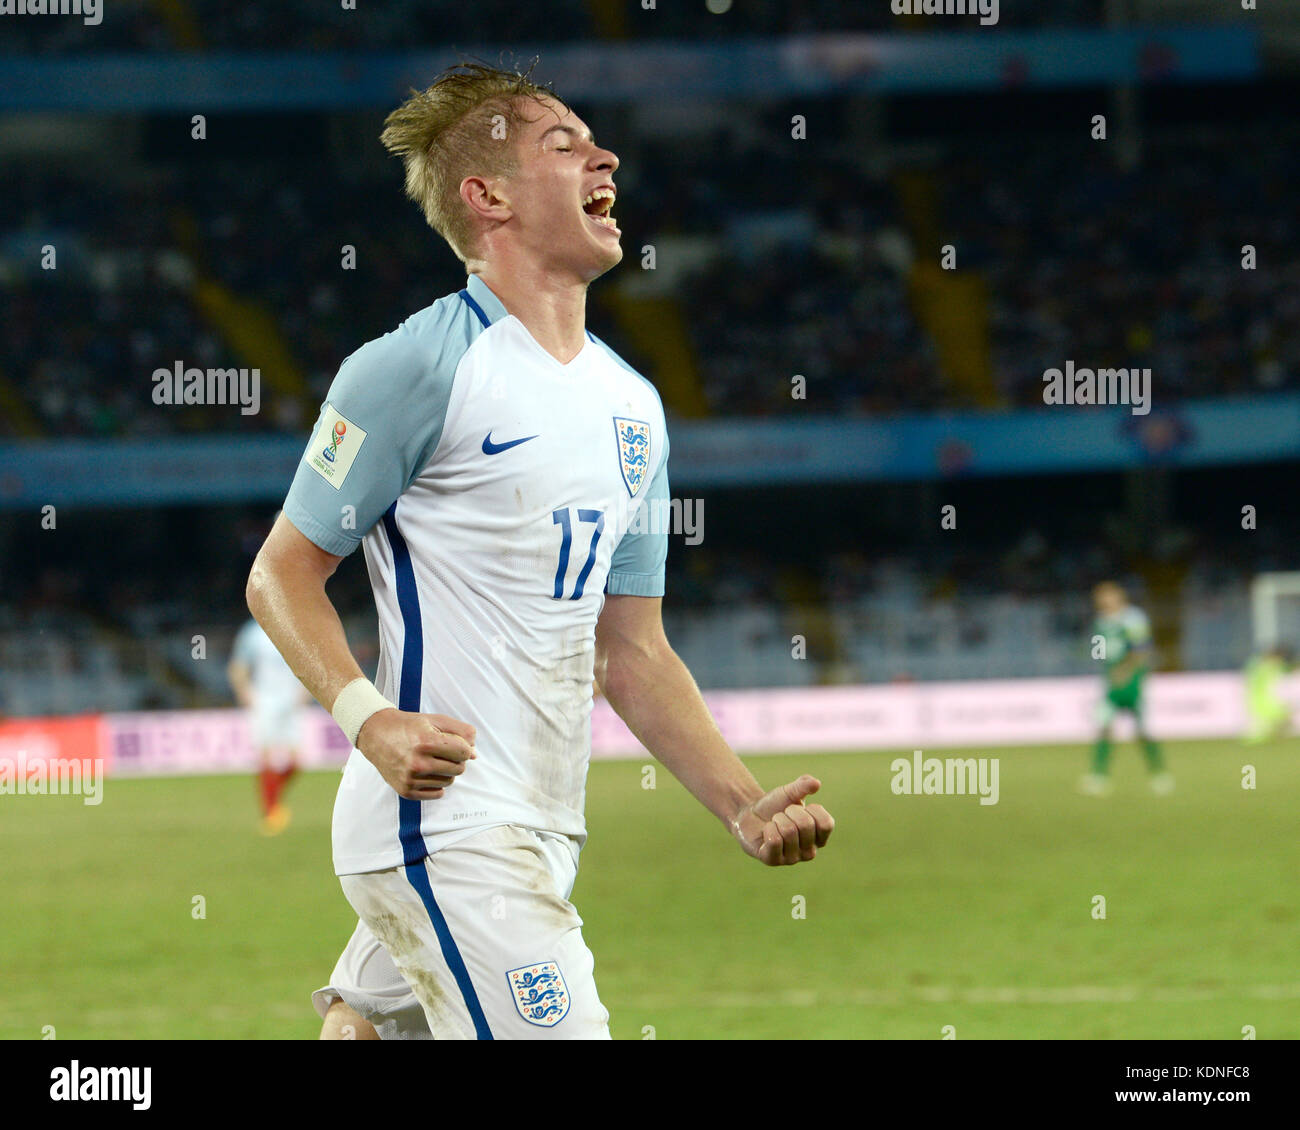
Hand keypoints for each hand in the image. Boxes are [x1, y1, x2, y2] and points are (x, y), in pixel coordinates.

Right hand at [355, 709, 475, 799]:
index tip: (455, 743)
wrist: (376, 734)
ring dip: (446, 772)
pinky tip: (427, 772)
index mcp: (426, 742)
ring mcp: (411, 779)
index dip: (464, 747)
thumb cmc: (408, 726)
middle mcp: (418, 762)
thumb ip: (461, 732)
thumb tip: (475, 754)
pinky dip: (437, 784)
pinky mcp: (406, 791)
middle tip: (442, 751)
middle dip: (456, 760)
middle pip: (458, 769)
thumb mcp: (436, 720)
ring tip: (432, 760)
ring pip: (449, 782)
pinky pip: (437, 794)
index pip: (464, 752)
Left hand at [730, 774, 833, 865]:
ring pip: (788, 831)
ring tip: (774, 822)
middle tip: (782, 815)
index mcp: (819, 838)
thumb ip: (804, 785)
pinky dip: (768, 829)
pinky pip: (774, 841)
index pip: (826, 824)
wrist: (749, 813)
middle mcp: (809, 852)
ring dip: (777, 820)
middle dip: (789, 812)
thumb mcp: (790, 792)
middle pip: (806, 825)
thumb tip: (816, 783)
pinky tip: (766, 831)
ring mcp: (792, 859)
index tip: (800, 808)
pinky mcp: (773, 861)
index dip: (812, 810)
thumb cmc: (775, 806)